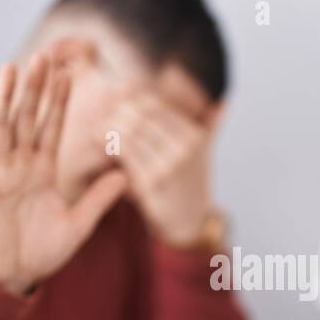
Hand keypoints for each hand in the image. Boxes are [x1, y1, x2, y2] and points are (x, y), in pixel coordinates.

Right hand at [0, 55, 127, 294]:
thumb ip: (99, 199)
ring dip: (7, 97)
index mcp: (43, 171)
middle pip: (29, 118)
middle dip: (37, 89)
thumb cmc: (41, 252)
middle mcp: (21, 165)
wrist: (11, 275)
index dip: (60, 102)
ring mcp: (0, 171)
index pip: (53, 128)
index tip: (68, 74)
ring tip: (12, 67)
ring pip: (3, 126)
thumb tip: (126, 176)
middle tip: (44, 56)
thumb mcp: (78, 224)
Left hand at [109, 92, 218, 246]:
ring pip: (129, 133)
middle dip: (116, 111)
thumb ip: (211, 126)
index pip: (155, 104)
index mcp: (195, 136)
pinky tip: (100, 145)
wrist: (187, 222)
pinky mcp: (150, 183)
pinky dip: (109, 145)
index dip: (130, 97)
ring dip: (109, 127)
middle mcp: (185, 149)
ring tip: (97, 128)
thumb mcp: (205, 154)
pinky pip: (124, 154)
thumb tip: (221, 102)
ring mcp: (168, 166)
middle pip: (140, 115)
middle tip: (100, 113)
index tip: (114, 99)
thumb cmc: (190, 183)